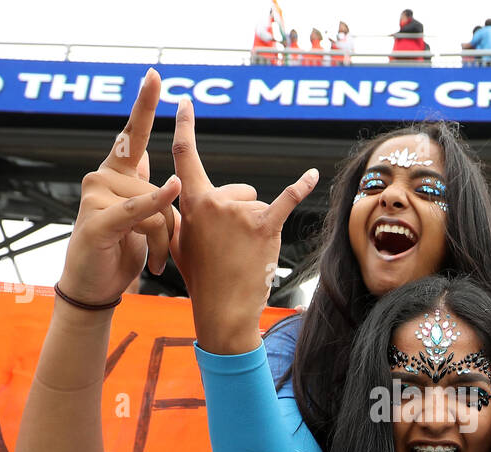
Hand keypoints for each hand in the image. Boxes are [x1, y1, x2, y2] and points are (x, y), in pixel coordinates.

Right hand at [58, 69, 180, 305]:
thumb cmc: (120, 251)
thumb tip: (170, 174)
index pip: (131, 133)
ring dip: (163, 241)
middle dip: (172, 227)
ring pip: (153, 206)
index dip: (144, 104)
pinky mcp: (96, 221)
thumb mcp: (143, 218)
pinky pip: (136, 210)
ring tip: (157, 264)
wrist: (95, 287)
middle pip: (159, 188)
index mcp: (116, 173)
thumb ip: (150, 191)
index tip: (155, 74)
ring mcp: (95, 196)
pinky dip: (156, 204)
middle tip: (167, 257)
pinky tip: (174, 188)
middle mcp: (101, 177)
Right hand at [170, 98, 318, 353]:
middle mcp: (217, 201)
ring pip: (256, 203)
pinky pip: (286, 200)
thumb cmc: (203, 279)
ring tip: (243, 253)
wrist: (224, 309)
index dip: (184, 127)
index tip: (185, 104)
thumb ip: (180, 216)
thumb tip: (179, 203)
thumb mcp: (180, 245)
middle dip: (238, 213)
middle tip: (229, 247)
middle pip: (238, 189)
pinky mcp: (266, 226)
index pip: (185, 157)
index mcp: (192, 203)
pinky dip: (300, 187)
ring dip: (254, 225)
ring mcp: (243, 213)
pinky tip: (311, 173)